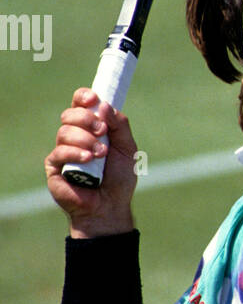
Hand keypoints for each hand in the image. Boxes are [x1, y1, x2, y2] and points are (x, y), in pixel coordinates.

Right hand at [45, 88, 137, 236]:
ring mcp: (63, 151)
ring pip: (64, 131)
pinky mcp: (54, 167)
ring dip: (85, 139)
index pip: (80, 104)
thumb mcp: (127, 148)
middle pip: (69, 114)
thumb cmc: (119, 178)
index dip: (83, 97)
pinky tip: (88, 159)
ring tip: (100, 153)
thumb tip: (102, 105)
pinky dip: (75, 153)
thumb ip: (120, 124)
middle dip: (86, 118)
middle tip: (102, 131)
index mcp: (90, 128)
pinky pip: (60, 151)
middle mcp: (74, 137)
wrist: (111, 206)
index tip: (93, 98)